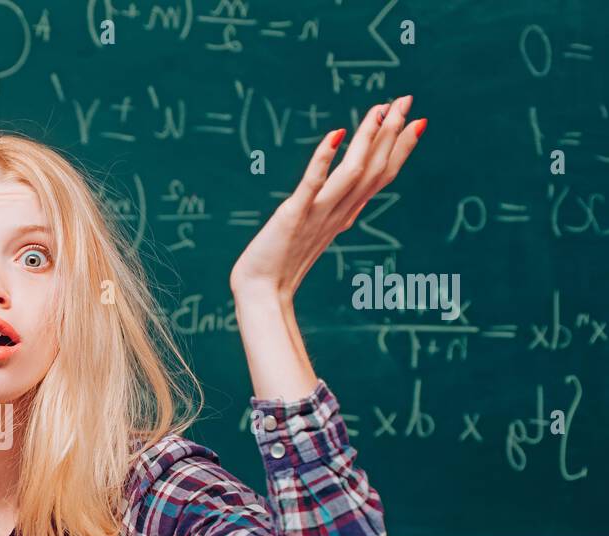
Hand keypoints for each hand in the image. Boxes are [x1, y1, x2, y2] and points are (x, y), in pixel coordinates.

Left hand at [229, 94, 425, 302]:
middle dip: (391, 134)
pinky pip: (311, 186)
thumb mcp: (316, 230)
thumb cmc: (282, 264)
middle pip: (374, 170)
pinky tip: (334, 135)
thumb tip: (348, 191)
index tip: (417, 120)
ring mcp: (318, 214)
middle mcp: (338, 213)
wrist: (260, 293)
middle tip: (406, 99)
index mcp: (345, 215)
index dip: (399, 149)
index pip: (380, 177)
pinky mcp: (293, 216)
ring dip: (368, 140)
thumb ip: (333, 210)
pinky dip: (323, 160)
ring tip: (380, 110)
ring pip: (352, 173)